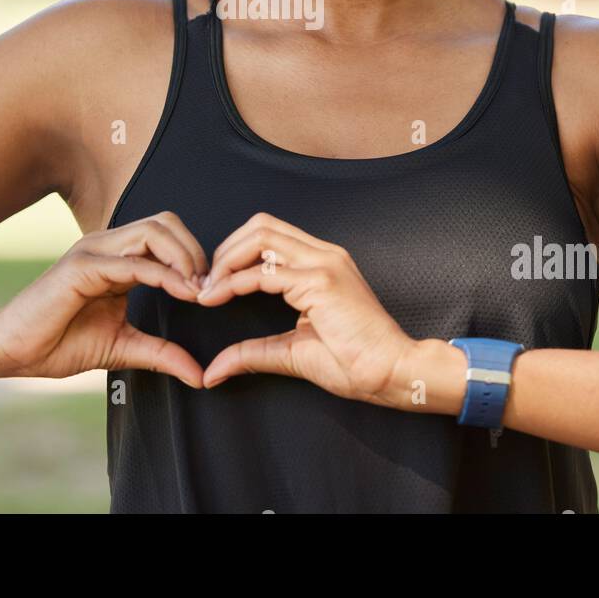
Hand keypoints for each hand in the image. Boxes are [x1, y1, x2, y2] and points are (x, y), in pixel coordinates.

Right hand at [0, 211, 208, 387]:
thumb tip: (200, 376)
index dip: (195, 258)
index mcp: (118, 257)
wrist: (12, 351)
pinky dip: (163, 274)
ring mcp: (93, 251)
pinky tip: (182, 293)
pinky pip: (132, 262)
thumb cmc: (59, 344)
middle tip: (210, 288)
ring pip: (153, 232)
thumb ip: (162, 354)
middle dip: (196, 251)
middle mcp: (107, 245)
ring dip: (184, 258)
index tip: (213, 292)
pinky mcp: (81, 266)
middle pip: (166, 223)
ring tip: (199, 290)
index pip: (167, 235)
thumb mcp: (123, 347)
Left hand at [194, 211, 416, 403]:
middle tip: (205, 283)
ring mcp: (323, 263)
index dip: (233, 254)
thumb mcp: (292, 351)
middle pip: (260, 224)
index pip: (268, 234)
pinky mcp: (321, 281)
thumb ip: (253, 352)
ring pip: (260, 236)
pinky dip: (235, 282)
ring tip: (209, 289)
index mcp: (320, 262)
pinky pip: (265, 272)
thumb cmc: (353, 363)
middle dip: (225, 249)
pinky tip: (219, 297)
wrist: (392, 372)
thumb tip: (214, 371)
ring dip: (226, 259)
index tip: (211, 285)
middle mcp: (322, 254)